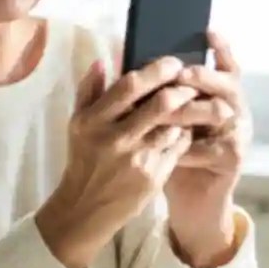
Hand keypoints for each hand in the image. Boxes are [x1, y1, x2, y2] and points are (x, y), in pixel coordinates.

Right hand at [36, 56, 196, 267]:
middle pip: (161, 104)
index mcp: (94, 120)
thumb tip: (102, 61)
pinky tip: (184, 128)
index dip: (156, 70)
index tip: (172, 62)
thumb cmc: (84, 158)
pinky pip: (179, 147)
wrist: (87, 206)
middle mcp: (116, 138)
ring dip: (187, 111)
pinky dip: (185, 133)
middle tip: (191, 81)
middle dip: (182, 88)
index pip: (130, 86)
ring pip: (175, 125)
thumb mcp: (77, 123)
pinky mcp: (154, 176)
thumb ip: (89, 90)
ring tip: (192, 102)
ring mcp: (138, 159)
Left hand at [163, 30, 252, 267]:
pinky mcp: (232, 160)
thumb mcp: (159, 117)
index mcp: (218, 93)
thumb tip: (126, 54)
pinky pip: (211, 150)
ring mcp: (238, 133)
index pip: (226, 63)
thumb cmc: (172, 149)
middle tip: (183, 74)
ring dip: (194, 111)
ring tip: (169, 113)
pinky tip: (171, 151)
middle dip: (205, 77)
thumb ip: (151, 89)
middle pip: (229, 83)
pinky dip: (190, 149)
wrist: (191, 196)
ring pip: (222, 114)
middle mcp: (234, 108)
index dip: (221, 47)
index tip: (208, 30)